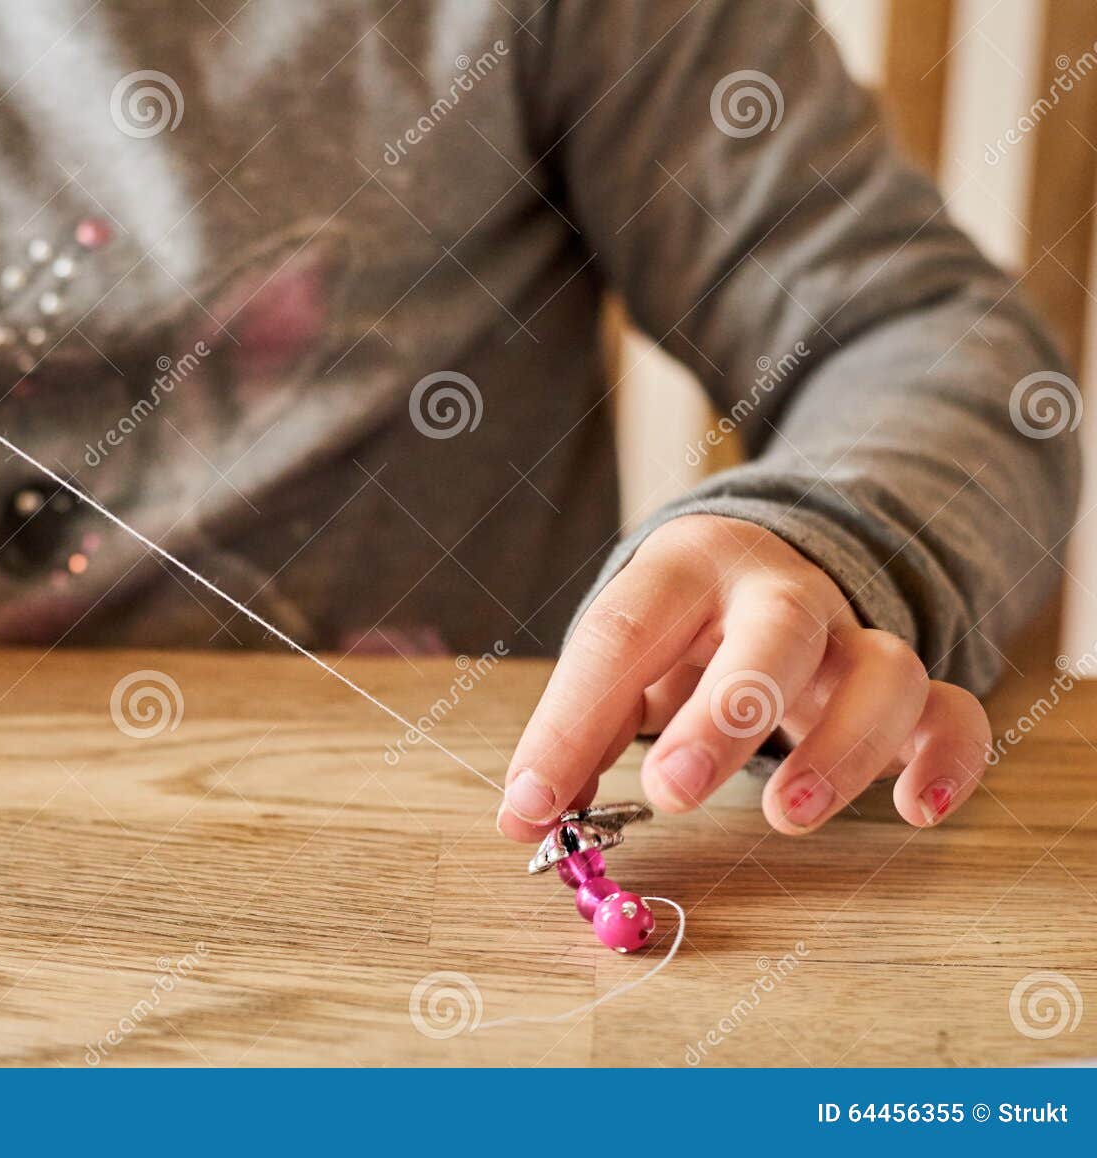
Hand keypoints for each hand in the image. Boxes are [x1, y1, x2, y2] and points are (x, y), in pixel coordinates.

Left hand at [498, 515, 989, 839]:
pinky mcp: (908, 686)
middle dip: (723, 716)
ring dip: (839, 748)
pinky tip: (916, 809)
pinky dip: (947, 758)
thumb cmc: (679, 630)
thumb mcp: (621, 659)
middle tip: (669, 792)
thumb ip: (576, 732)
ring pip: (882, 671)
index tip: (532, 804)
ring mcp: (851, 635)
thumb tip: (529, 814)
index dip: (570, 723)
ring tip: (786, 816)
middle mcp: (778, 590)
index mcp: (684, 570)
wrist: (763, 567)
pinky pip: (952, 711)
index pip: (622, 635)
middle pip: (772, 632)